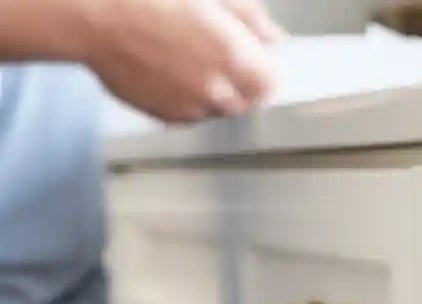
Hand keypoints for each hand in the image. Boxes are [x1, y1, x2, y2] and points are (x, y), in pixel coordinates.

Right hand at [79, 0, 283, 122]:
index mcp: (236, 59)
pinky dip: (187, 99)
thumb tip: (272, 38)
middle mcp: (217, 90)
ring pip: (217, 110)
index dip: (262, 71)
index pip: (270, 85)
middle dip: (240, 84)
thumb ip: (251, 19)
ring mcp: (191, 108)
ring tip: (187, 59)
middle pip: (246, 102)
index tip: (253, 61)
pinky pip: (189, 114)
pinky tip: (168, 70)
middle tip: (216, 57)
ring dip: (213, 93)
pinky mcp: (165, 115)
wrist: (94, 15)